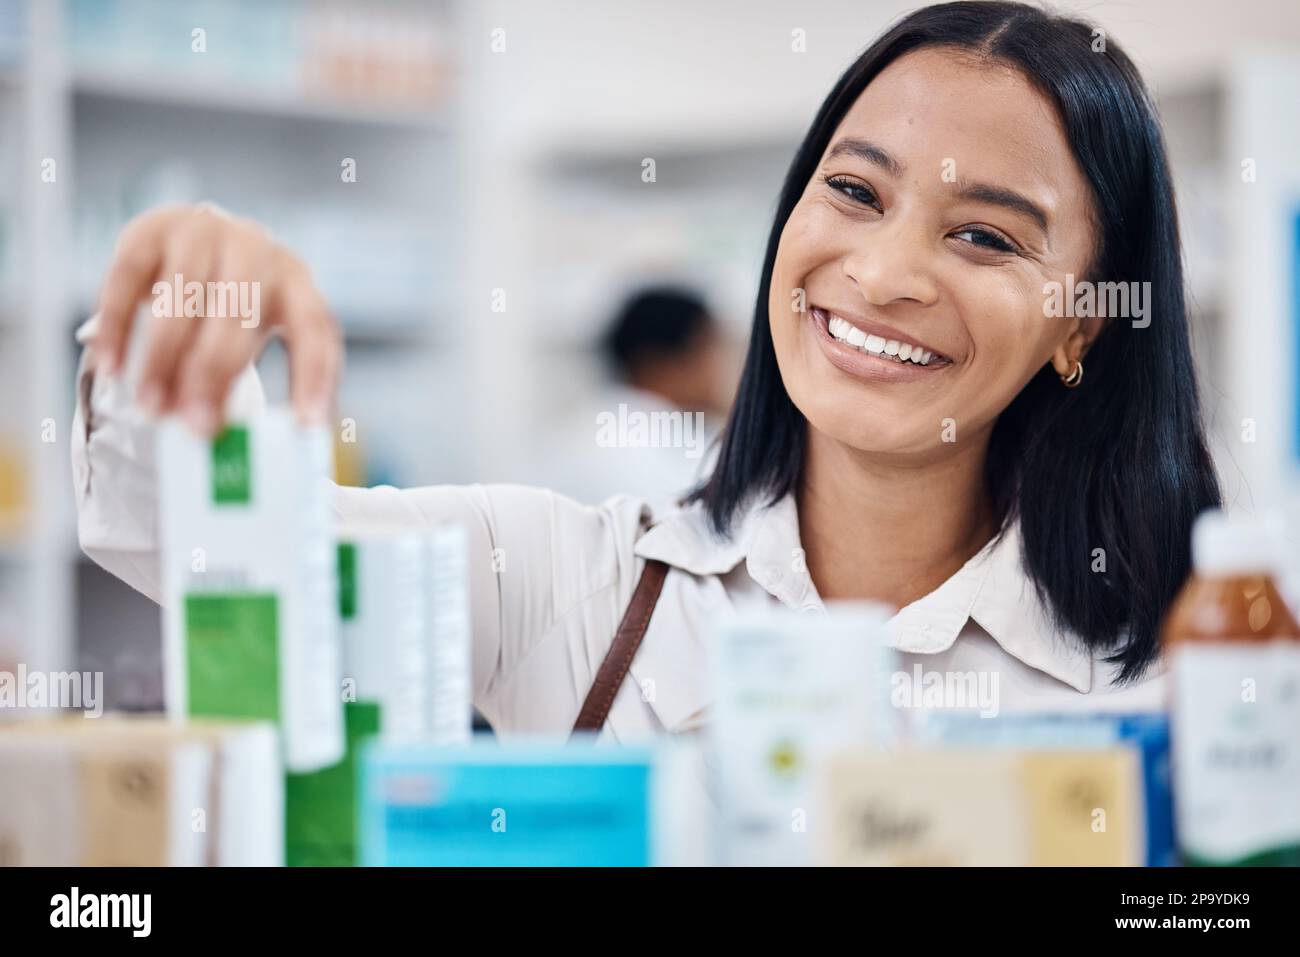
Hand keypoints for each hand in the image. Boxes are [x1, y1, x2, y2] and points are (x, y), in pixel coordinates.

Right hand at [92, 203, 341, 434]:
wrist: (201, 235)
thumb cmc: (239, 303)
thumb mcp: (263, 330)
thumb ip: (264, 377)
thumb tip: (257, 452)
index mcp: (296, 282)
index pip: (315, 331)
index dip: (313, 378)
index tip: (307, 427)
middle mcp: (255, 252)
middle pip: (236, 318)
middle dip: (215, 378)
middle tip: (198, 427)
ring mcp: (202, 233)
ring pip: (181, 301)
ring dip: (163, 361)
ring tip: (151, 409)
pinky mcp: (150, 230)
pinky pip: (128, 282)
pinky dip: (119, 330)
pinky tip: (113, 369)